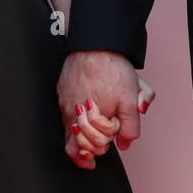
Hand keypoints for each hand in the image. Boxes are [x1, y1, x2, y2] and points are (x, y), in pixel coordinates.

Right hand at [57, 50, 154, 168]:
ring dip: (82, 134)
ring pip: (69, 129)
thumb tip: (124, 144)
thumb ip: (130, 128)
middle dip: (90, 146)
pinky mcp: (62, 90)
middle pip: (75, 145)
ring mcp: (64, 101)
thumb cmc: (112, 70)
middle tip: (102, 143)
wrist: (96, 44)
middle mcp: (72, 113)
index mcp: (90, 120)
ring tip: (94, 132)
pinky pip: (66, 111)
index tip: (109, 142)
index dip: (103, 145)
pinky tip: (88, 111)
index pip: (90, 148)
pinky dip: (77, 118)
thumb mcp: (131, 101)